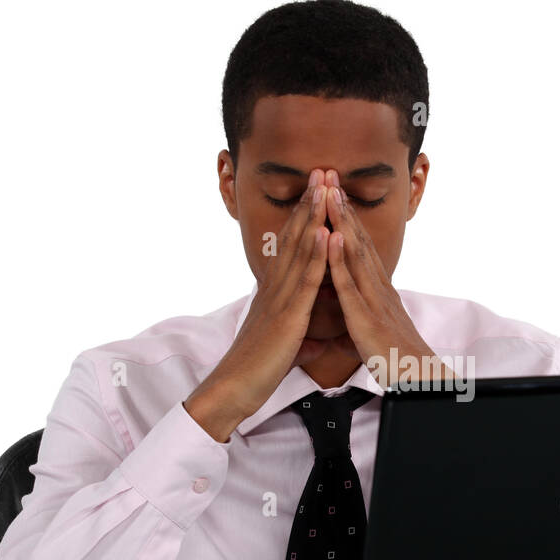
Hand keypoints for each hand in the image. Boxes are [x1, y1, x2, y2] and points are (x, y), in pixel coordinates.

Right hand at [184, 169, 329, 439]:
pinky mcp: (287, 315)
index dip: (304, 217)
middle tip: (321, 170)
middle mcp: (276, 287)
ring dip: (313, 215)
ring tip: (324, 186)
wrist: (235, 389)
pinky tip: (324, 230)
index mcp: (276, 292)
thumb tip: (312, 341)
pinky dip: (315, 253)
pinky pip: (304, 279)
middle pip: (294, 235)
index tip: (316, 191)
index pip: (291, 246)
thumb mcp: (286, 347)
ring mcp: (281, 298)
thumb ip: (299, 337)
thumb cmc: (257, 370)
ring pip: (299, 249)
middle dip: (309, 202)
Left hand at [323, 169, 451, 385]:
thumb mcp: (378, 325)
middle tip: (327, 175)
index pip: (359, 245)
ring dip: (340, 222)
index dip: (345, 217)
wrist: (418, 381)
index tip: (331, 191)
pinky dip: (340, 260)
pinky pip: (351, 286)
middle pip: (358, 239)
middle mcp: (377, 286)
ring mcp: (373, 299)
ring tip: (328, 192)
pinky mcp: (367, 317)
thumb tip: (357, 303)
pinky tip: (331, 238)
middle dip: (341, 206)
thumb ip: (367, 309)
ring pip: (354, 254)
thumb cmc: (398, 358)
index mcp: (377, 288)